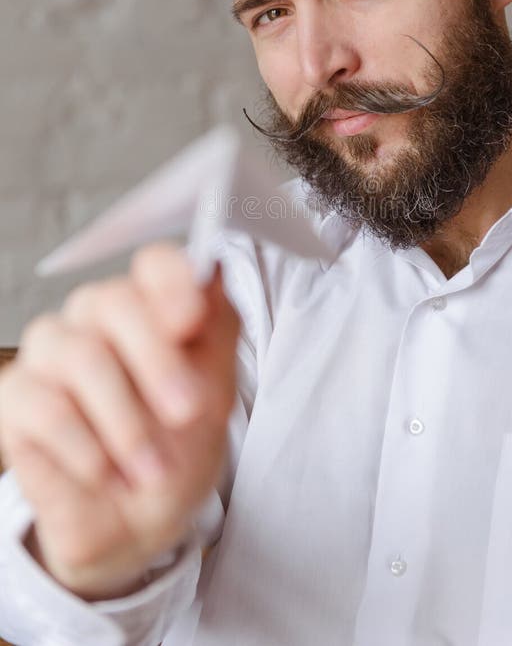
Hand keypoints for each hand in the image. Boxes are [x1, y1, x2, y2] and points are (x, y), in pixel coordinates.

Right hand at [0, 243, 238, 599]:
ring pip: (81, 354)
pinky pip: (46, 407)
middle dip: (157, 362)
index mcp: (151, 306)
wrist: (137, 524)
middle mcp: (97, 317)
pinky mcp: (16, 396)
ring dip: (126, 423)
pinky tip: (106, 474)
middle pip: (114, 301)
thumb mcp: (215, 395)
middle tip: (186, 412)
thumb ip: (216, 330)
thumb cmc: (176, 449)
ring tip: (150, 469)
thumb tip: (210, 273)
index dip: (171, 281)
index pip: (154, 263)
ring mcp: (52, 352)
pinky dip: (86, 449)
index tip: (191, 319)